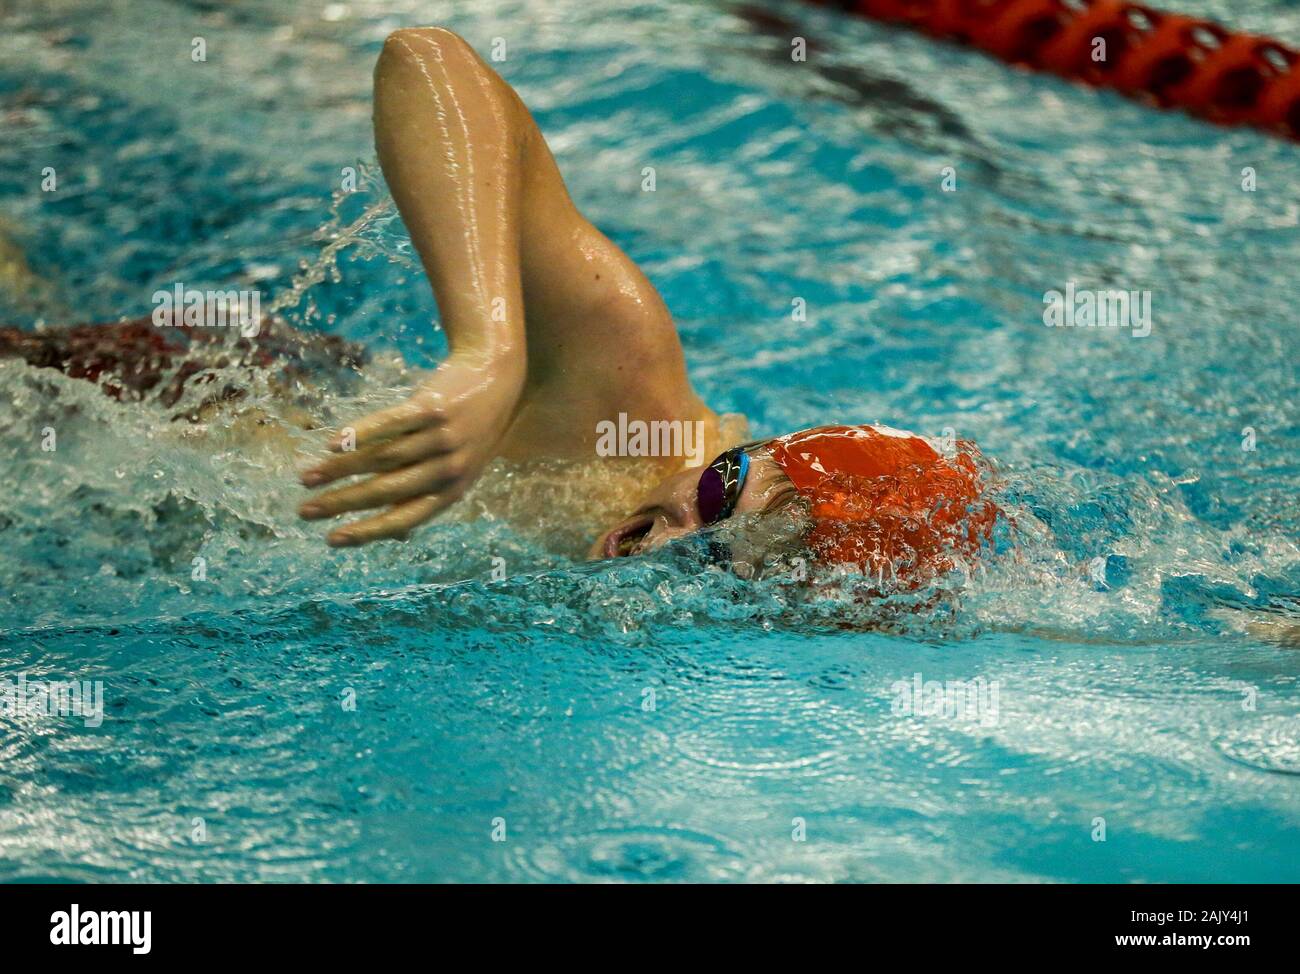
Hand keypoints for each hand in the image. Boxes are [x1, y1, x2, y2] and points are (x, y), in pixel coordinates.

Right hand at [297, 351, 523, 545]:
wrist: (495, 377)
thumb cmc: (469, 431)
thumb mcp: (459, 470)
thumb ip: (427, 497)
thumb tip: (393, 537)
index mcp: (452, 491)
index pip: (403, 518)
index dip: (366, 531)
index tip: (331, 539)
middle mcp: (448, 468)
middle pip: (385, 490)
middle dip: (341, 503)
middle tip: (305, 510)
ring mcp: (441, 438)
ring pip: (381, 458)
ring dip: (339, 470)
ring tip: (308, 476)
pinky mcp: (432, 407)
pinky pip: (391, 423)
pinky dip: (361, 433)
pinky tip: (334, 443)